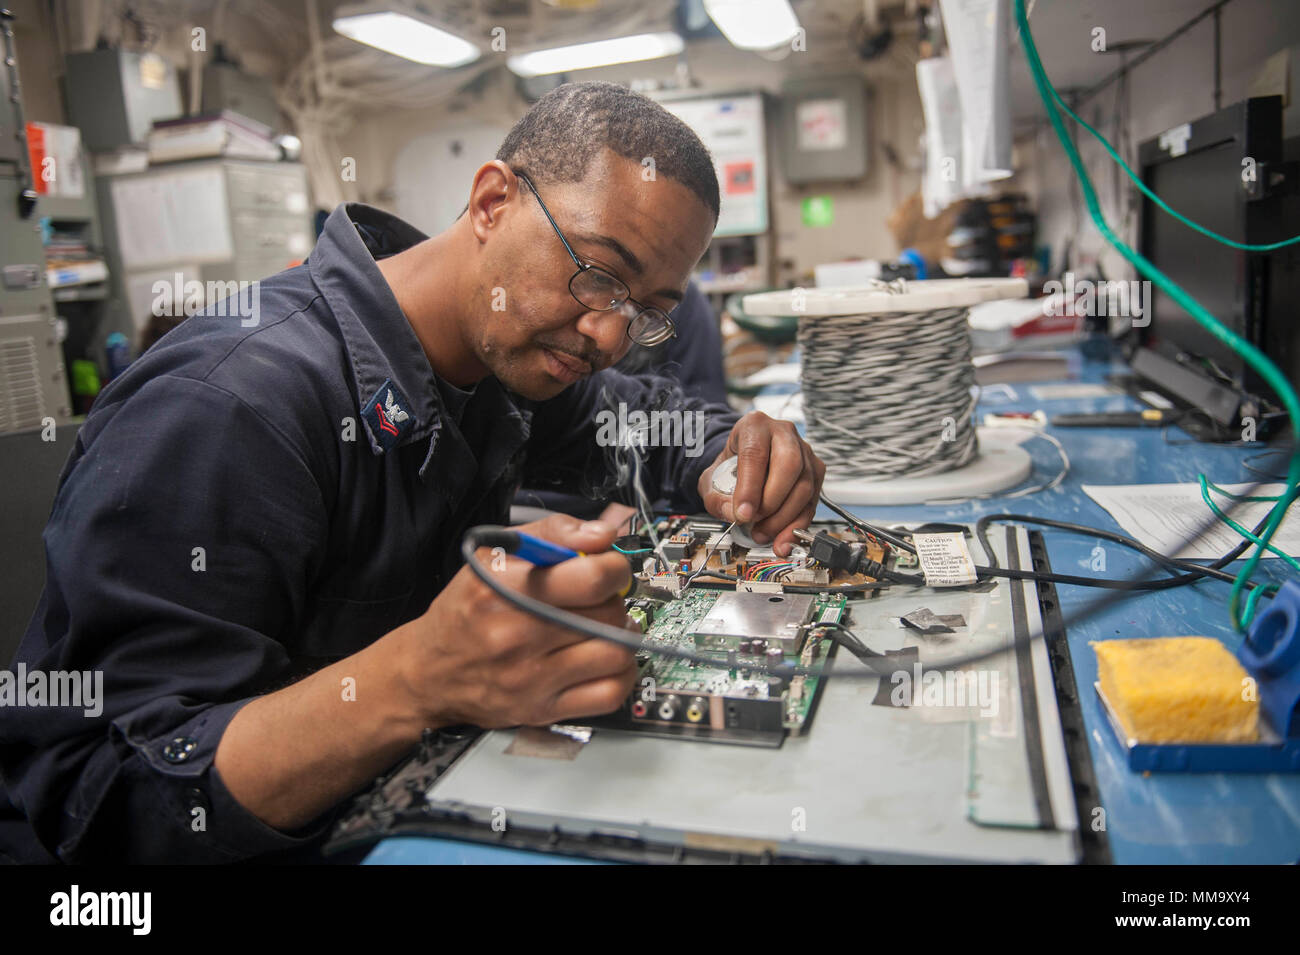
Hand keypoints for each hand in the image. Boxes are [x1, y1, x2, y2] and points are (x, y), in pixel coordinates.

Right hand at [401, 514, 637, 728]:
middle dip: (614, 601)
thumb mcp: (494, 555)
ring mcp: (532, 678)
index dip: (614, 568)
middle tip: (599, 600)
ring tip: (603, 628)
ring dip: (620, 637)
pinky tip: (605, 659)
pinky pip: (609, 694)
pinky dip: (620, 674)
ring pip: (616, 654)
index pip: (591, 578)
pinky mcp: (543, 709)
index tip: (610, 569)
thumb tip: (604, 533)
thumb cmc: (466, 610)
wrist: (427, 672)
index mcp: (508, 590)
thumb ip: (552, 534)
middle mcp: (519, 636)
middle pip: (608, 615)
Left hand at [698, 411, 825, 556]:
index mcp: (754, 426)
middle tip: (754, 522)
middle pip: (789, 465)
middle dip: (771, 501)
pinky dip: (797, 525)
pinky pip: (812, 501)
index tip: (743, 514)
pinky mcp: (815, 471)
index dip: (750, 487)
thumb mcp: (711, 478)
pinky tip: (782, 538)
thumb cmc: (730, 466)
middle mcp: (783, 433)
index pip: (755, 454)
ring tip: (762, 533)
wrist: (744, 462)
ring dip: (784, 518)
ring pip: (804, 486)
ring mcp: (804, 451)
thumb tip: (733, 514)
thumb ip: (715, 497)